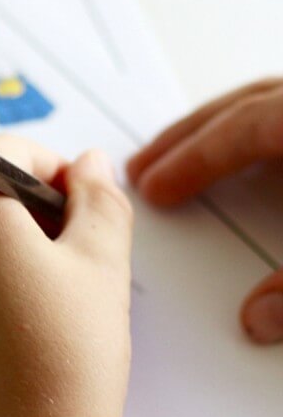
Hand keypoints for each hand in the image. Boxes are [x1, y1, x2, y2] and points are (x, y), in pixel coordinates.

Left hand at [0, 136, 132, 416]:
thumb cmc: (60, 364)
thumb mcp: (100, 265)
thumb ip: (98, 198)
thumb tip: (90, 165)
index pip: (9, 153)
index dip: (58, 179)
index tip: (83, 218)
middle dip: (24, 218)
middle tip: (69, 270)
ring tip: (39, 313)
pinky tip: (4, 339)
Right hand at [127, 79, 282, 344]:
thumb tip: (259, 318)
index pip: (238, 129)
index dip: (188, 159)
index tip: (152, 185)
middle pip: (247, 103)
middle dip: (190, 135)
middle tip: (147, 165)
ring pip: (273, 98)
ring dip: (228, 125)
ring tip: (194, 154)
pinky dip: (267, 127)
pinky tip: (266, 157)